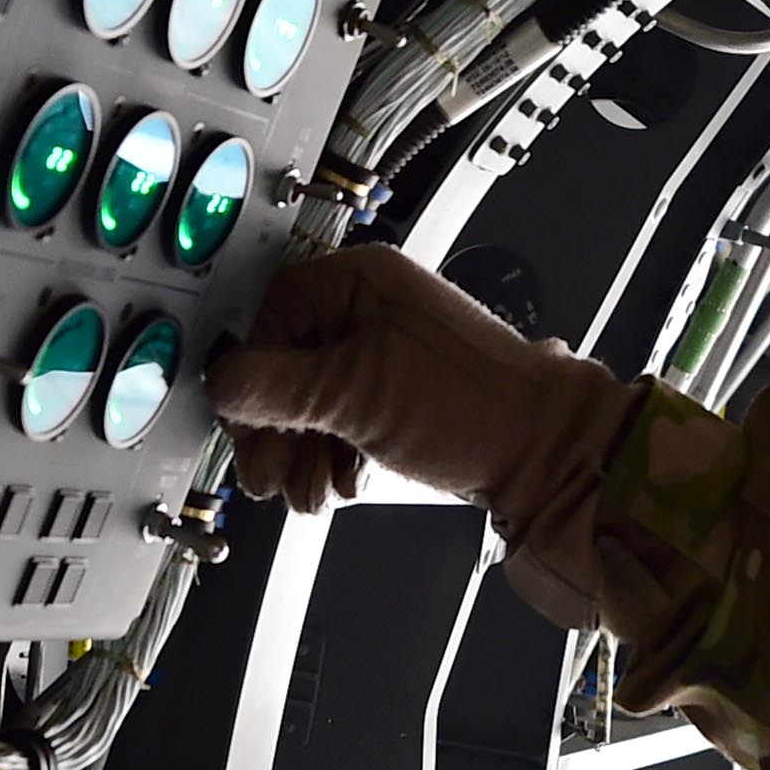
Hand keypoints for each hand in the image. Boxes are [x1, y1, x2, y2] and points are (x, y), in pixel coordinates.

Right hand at [204, 246, 631, 527]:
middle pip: (286, 362)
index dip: (247, 374)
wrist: (548, 457)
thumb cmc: (477, 410)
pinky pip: (345, 418)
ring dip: (302, 451)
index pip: (266, 314)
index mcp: (360, 280)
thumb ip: (274, 388)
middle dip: (274, 427)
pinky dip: (334, 453)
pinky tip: (342, 481)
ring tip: (310, 488)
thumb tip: (221, 384)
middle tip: (268, 470)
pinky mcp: (403, 393)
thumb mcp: (351, 396)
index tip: (239, 421)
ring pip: (313, 398)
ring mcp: (389, 351)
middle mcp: (373, 307)